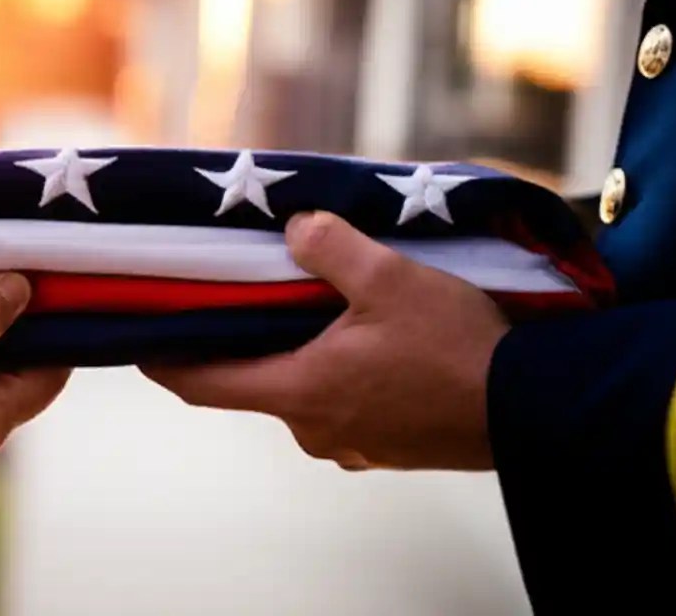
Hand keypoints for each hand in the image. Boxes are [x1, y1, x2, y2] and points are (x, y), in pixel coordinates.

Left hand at [141, 211, 509, 470]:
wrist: (534, 408)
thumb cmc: (457, 348)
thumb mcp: (389, 277)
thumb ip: (330, 247)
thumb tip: (295, 227)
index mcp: (300, 392)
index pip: (203, 385)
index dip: (166, 363)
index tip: (141, 345)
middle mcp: (315, 429)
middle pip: (258, 383)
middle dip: (253, 342)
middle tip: (254, 297)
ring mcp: (353, 446)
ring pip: (307, 393)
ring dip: (307, 356)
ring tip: (327, 310)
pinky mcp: (388, 449)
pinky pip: (347, 406)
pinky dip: (344, 375)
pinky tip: (375, 343)